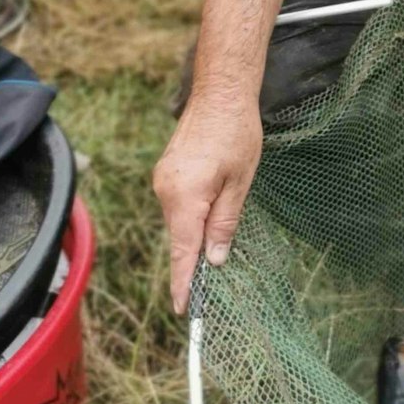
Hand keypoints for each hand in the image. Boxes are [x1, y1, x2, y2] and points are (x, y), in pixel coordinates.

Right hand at [152, 95, 263, 314]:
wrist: (220, 92)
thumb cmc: (237, 133)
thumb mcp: (241, 182)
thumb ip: (224, 223)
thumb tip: (213, 260)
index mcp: (185, 197)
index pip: (182, 251)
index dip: (183, 283)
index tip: (183, 311)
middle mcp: (165, 191)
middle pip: (180, 237)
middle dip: (194, 259)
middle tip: (211, 284)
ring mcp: (162, 180)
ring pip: (179, 221)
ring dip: (195, 232)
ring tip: (219, 236)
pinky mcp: (166, 172)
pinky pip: (177, 204)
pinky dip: (191, 214)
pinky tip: (211, 208)